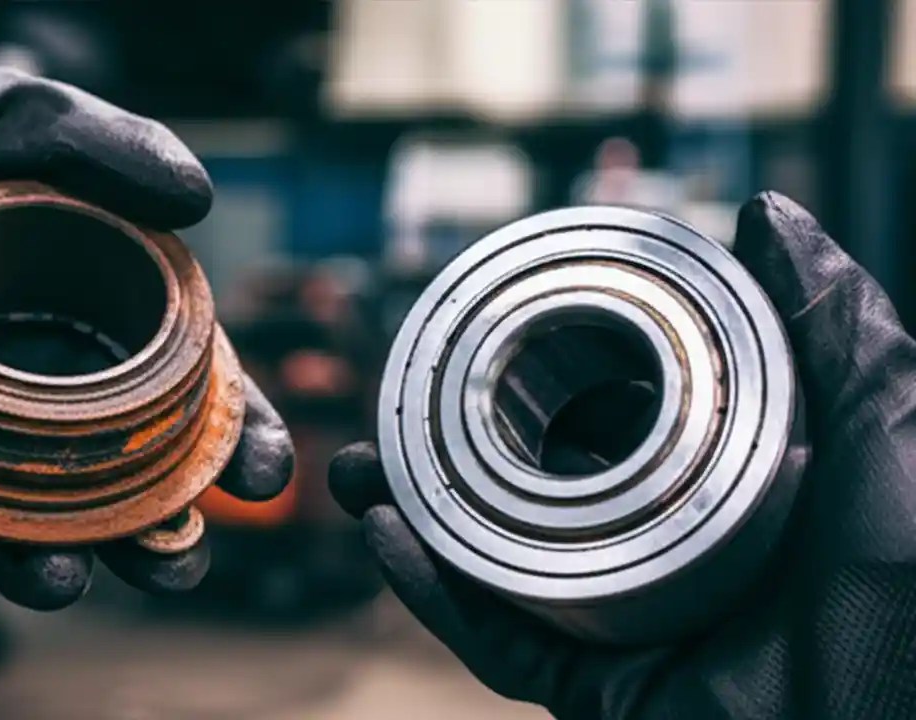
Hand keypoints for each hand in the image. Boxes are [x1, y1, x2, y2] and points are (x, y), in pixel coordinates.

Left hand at [0, 50, 293, 609]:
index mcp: (99, 326)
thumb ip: (108, 147)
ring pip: (19, 526)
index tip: (261, 474)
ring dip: (42, 566)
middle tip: (173, 561)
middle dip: (153, 541)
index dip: (232, 442)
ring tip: (54, 579)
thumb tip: (200, 198)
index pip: (187, 400)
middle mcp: (42, 394)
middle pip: (117, 492)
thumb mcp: (21, 121)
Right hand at [329, 193, 915, 719]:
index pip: (602, 419)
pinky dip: (438, 593)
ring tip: (361, 468)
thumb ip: (833, 326)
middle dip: (441, 449)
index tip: (473, 336)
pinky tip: (392, 535)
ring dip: (416, 512)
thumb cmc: (912, 592)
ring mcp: (626, 623)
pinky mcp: (599, 688)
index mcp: (717, 486)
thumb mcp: (886, 432)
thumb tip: (762, 215)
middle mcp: (660, 550)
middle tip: (388, 405)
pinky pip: (501, 642)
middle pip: (526, 489)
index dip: (528, 376)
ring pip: (494, 562)